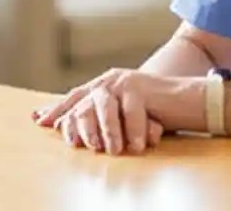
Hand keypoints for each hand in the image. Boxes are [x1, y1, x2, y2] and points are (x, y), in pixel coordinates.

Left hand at [32, 69, 203, 153]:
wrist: (190, 100)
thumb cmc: (159, 112)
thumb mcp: (126, 117)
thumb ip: (105, 119)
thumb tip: (78, 135)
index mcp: (105, 84)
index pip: (76, 97)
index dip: (58, 108)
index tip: (40, 120)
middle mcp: (111, 80)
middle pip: (83, 102)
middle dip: (80, 126)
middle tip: (88, 147)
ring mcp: (125, 81)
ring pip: (103, 108)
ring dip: (108, 132)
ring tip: (112, 151)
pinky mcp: (141, 87)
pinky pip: (130, 113)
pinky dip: (133, 132)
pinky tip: (137, 146)